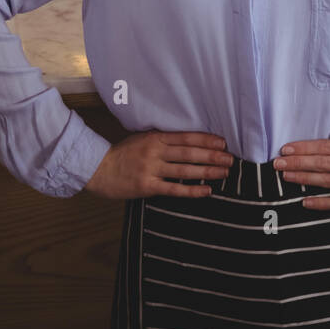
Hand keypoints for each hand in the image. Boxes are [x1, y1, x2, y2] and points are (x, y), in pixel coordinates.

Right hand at [84, 130, 232, 199]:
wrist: (99, 168)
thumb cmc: (122, 153)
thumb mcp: (142, 139)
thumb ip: (162, 140)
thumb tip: (189, 142)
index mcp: (155, 137)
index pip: (186, 137)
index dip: (206, 140)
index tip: (223, 143)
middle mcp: (155, 151)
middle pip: (189, 153)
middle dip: (212, 156)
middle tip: (231, 159)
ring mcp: (151, 169)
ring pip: (184, 170)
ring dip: (206, 172)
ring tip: (224, 173)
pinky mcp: (147, 187)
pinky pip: (174, 190)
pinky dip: (192, 191)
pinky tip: (207, 191)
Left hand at [273, 130, 329, 209]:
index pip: (327, 145)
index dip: (305, 147)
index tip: (287, 148)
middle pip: (322, 161)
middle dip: (298, 161)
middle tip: (277, 162)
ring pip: (327, 180)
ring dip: (304, 178)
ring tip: (285, 177)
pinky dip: (322, 203)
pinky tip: (306, 202)